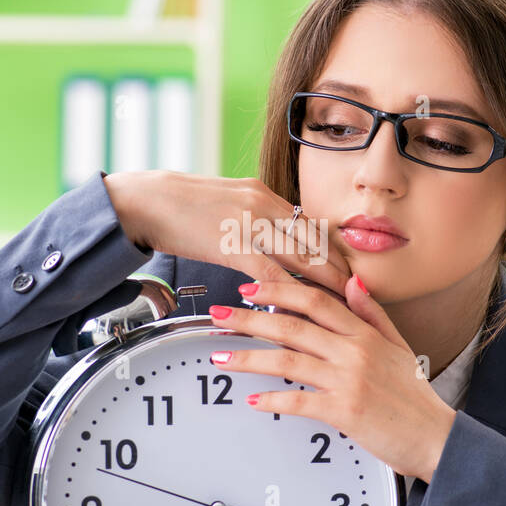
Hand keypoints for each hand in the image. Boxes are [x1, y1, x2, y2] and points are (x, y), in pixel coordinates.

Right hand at [104, 170, 351, 299]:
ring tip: (341, 307)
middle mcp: (264, 206)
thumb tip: (272, 243)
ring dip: (324, 285)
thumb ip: (252, 221)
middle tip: (359, 294)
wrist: (146, 200)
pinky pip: (268, 274)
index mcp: (265, 195)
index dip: (334, 251)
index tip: (350, 271)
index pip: (312, 226)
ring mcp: (250, 224)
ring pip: (301, 258)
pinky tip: (296, 310)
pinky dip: (285, 294)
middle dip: (340, 270)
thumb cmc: (180, 207)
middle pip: (316, 242)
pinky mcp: (232, 244)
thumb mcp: (226, 204)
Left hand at [207, 276, 457, 483]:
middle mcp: (354, 352)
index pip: (315, 300)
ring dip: (248, 358)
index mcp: (364, 333)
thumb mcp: (398, 346)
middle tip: (219, 316)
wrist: (435, 438)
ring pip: (288, 360)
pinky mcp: (345, 411)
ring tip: (219, 357)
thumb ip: (372, 314)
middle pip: (292, 325)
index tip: (250, 288)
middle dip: (249, 319)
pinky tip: (252, 399)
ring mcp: (349, 380)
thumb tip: (352, 283)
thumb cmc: (414, 398)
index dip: (279, 290)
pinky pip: (299, 401)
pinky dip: (272, 399)